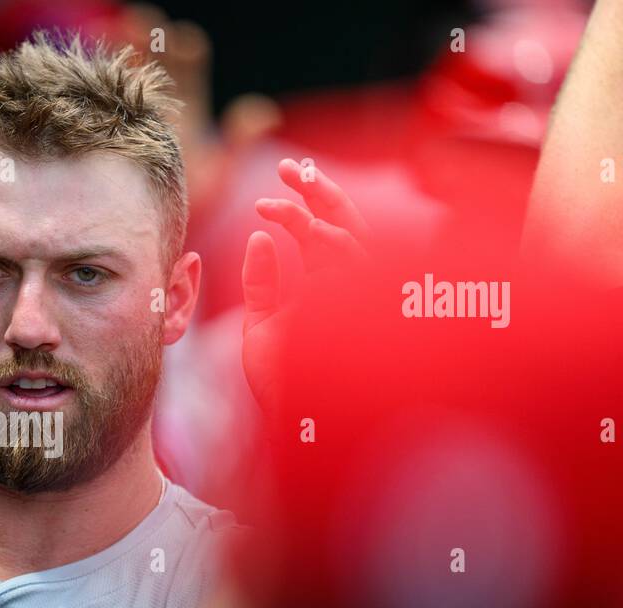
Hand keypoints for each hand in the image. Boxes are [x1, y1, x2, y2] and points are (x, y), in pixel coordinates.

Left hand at [241, 158, 368, 415]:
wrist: (291, 426)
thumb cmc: (280, 384)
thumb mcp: (262, 325)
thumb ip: (263, 284)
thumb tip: (260, 241)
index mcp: (330, 290)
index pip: (328, 234)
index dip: (307, 204)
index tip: (271, 188)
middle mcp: (351, 290)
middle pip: (350, 224)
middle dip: (321, 190)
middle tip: (286, 167)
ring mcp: (361, 298)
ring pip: (352, 237)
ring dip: (313, 210)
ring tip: (270, 202)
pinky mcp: (363, 306)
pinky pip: (350, 260)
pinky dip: (322, 236)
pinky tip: (288, 223)